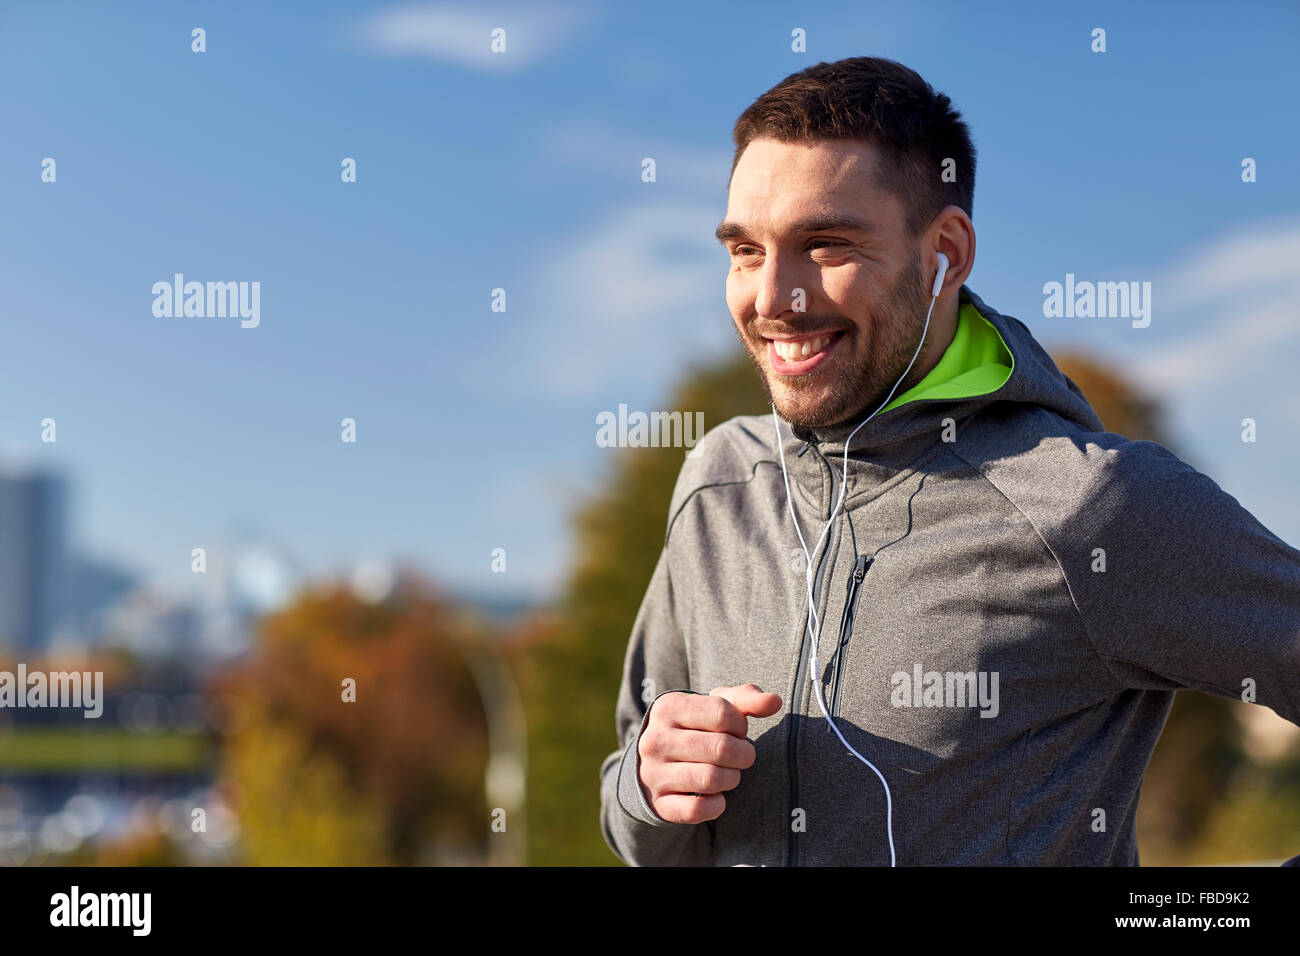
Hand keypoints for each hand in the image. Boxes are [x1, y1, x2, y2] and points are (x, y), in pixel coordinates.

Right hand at [637, 683, 781, 823]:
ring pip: (711, 779)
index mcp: (668, 708)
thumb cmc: (694, 728)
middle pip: (721, 747)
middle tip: (741, 756)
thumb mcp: (713, 705)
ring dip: (732, 778)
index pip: (722, 713)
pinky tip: (716, 796)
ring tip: (729, 773)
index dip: (740, 725)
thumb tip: (774, 702)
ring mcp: (654, 773)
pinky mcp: (659, 804)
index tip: (737, 731)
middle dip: (743, 754)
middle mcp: (656, 740)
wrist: (652, 762)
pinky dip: (717, 805)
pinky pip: (698, 809)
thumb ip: (746, 699)